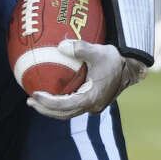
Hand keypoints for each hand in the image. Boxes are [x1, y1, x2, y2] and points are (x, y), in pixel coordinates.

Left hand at [26, 40, 146, 119]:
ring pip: (67, 113)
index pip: (65, 105)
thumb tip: (60, 45)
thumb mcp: (98, 50)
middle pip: (63, 114)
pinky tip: (50, 95)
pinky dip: (60, 104)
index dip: (48, 103)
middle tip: (30, 100)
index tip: (35, 94)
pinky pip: (72, 107)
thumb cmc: (115, 59)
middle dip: (45, 109)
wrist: (131, 69)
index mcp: (92, 97)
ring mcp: (93, 107)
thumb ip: (80, 48)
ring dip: (51, 109)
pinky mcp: (92, 103)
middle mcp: (92, 106)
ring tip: (35, 101)